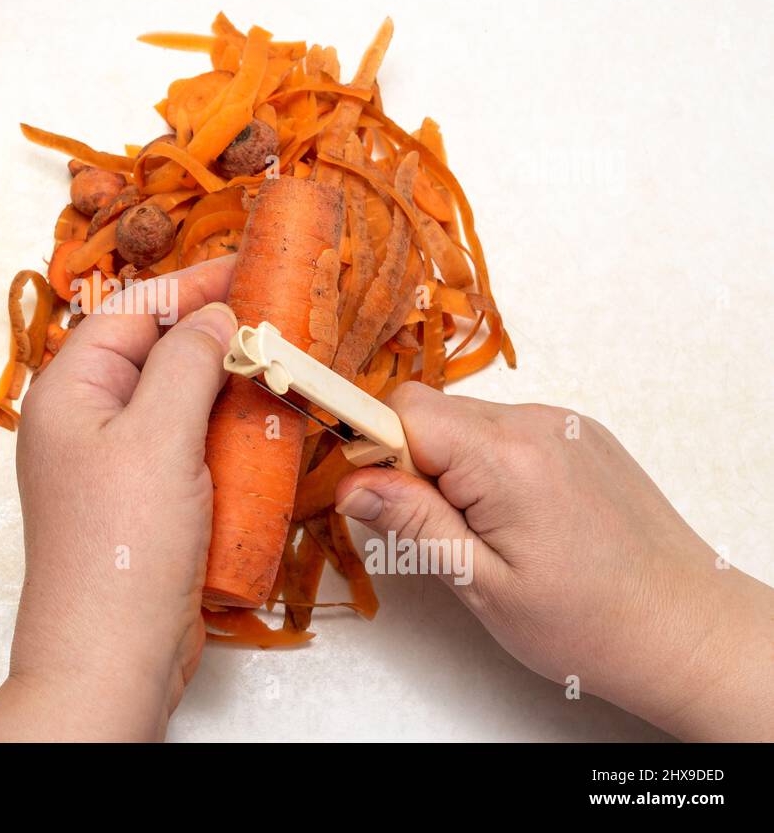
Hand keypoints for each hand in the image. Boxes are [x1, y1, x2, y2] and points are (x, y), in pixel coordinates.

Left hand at [0, 257, 236, 741]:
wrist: (109, 657)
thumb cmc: (122, 547)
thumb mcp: (158, 437)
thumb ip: (186, 363)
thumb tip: (214, 315)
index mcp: (68, 390)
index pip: (131, 312)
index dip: (190, 285)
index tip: (249, 268)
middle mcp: (83, 419)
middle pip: (153, 352)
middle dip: (213, 333)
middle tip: (276, 318)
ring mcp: (111, 462)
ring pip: (174, 400)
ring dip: (225, 384)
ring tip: (279, 367)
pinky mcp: (141, 501)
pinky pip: (185, 446)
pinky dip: (224, 432)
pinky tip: (263, 428)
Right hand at [335, 383, 773, 740]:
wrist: (686, 628)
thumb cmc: (586, 622)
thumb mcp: (483, 584)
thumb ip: (414, 522)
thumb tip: (350, 483)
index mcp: (507, 459)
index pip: (404, 410)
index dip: (373, 445)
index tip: (369, 495)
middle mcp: (535, 423)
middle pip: (432, 409)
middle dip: (409, 458)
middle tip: (430, 529)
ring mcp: (562, 424)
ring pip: (466, 419)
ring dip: (449, 461)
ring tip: (479, 529)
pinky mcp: (580, 433)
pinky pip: (505, 428)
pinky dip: (487, 461)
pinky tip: (513, 514)